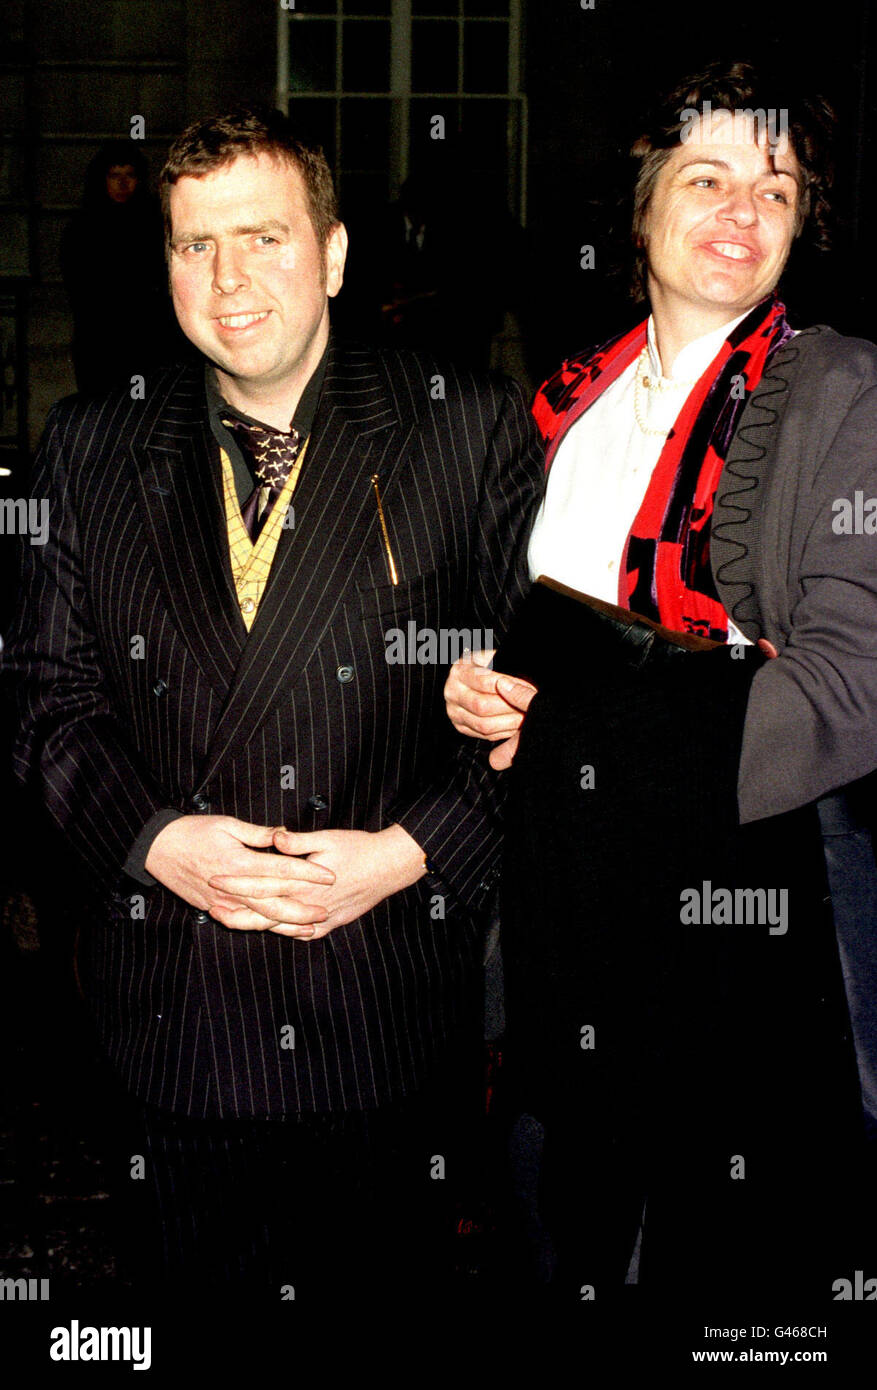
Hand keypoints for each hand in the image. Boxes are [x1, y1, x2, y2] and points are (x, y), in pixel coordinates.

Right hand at [145, 814, 334, 935]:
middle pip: (275, 902)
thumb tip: (284, 834)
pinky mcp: (214, 908)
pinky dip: (262, 928)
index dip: (307, 873)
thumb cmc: (192, 832)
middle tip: (325, 910)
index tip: (328, 875)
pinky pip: (242, 922)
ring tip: (309, 928)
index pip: (281, 869)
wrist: (157, 849)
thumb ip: (257, 833)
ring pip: (260, 918)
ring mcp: (223, 901)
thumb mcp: (226, 824)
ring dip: (286, 924)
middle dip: (303, 909)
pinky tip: (277, 930)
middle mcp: (233, 886)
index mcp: (239, 862)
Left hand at [209, 823, 425, 940]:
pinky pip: (302, 934)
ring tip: (231, 921)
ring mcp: (321, 918)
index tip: (215, 879)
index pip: (262, 884)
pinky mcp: (332, 923)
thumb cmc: (360, 848)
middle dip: (236, 910)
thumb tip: (274, 838)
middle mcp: (310, 904)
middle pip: (265, 913)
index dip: (236, 882)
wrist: (390, 867)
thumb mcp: (328, 838)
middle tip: (212, 907)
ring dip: (254, 925)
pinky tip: (271, 930)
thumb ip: (298, 842)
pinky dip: (284, 933)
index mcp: (304, 882)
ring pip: (280, 927)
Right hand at [443, 651, 536, 769]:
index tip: (526, 688)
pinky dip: (504, 732)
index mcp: (460, 671)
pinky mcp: (461, 726)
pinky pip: (485, 735)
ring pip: (484, 725)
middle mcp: (452, 692)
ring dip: (509, 723)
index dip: (509, 686)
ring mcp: (454, 711)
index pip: (485, 682)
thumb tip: (523, 677)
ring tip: (526, 716)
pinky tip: (516, 725)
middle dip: (511, 707)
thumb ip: (505, 664)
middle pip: (482, 706)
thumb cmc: (487, 666)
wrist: (471, 676)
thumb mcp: (493, 657)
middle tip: (529, 705)